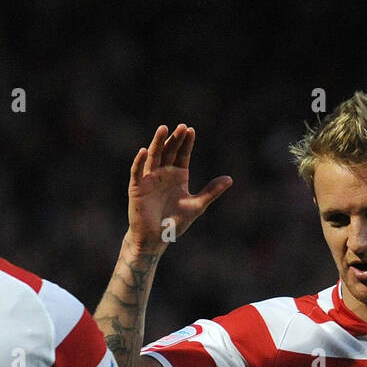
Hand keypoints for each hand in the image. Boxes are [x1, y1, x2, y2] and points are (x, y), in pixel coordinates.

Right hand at [126, 124, 231, 251]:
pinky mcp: (137, 187)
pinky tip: (143, 151)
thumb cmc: (174, 223)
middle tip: (182, 127)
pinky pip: (137, 171)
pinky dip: (139, 162)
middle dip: (175, 139)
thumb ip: (211, 192)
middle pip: (169, 151)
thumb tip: (230, 179)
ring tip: (163, 128)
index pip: (182, 154)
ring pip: (153, 156)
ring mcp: (149, 179)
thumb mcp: (196, 206)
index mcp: (177, 175)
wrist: (156, 239)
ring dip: (157, 143)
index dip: (186, 143)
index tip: (191, 130)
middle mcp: (163, 173)